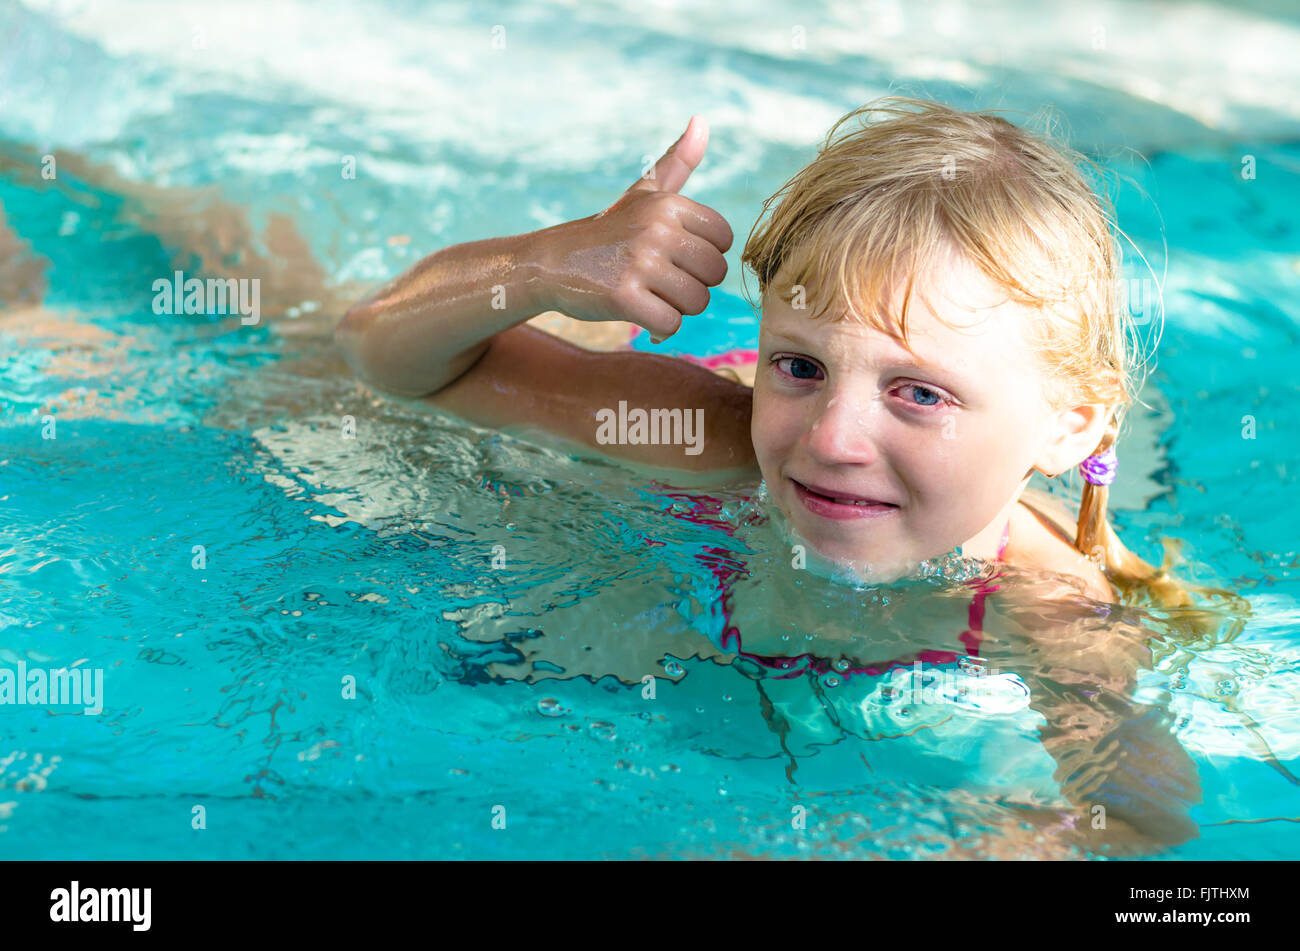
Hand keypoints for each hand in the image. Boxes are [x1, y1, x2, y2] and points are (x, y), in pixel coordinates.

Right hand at [523, 116, 733, 341]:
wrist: (551, 262)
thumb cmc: (607, 231)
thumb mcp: (642, 193)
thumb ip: (677, 162)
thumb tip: (702, 120)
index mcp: (668, 204)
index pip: (724, 239)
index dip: (704, 255)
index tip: (676, 256)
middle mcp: (657, 229)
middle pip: (714, 275)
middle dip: (693, 286)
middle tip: (661, 282)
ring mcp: (640, 263)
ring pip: (697, 302)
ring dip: (677, 308)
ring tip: (650, 296)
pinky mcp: (624, 297)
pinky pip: (671, 324)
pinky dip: (659, 327)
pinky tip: (641, 314)